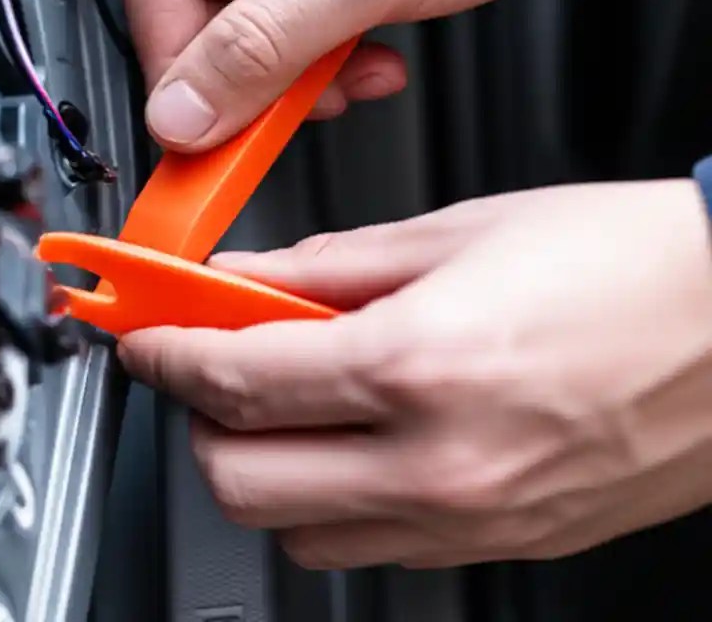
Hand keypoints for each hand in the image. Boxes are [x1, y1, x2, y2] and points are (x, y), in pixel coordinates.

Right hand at [116, 0, 587, 150]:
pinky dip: (324, 56)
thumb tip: (180, 113)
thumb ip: (263, 46)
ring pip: (244, 25)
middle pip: (196, 8)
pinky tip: (368, 56)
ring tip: (353, 74)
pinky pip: (288, 21)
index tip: (203, 131)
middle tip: (296, 106)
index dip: (176, 65)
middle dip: (250, 73)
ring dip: (295, 73)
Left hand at [119, 181, 711, 568]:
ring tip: (291, 403)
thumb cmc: (634, 267)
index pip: (233, 381)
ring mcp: (469, 519)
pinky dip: (336, 501)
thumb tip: (243, 279)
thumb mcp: (459, 233)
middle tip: (211, 366)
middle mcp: (439, 462)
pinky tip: (360, 440)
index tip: (146, 337)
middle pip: (240, 481)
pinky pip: (373, 547)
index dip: (166, 354)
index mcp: (419, 365)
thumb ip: (326, 265)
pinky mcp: (500, 544)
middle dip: (202, 421)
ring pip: (297, 531)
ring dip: (266, 467)